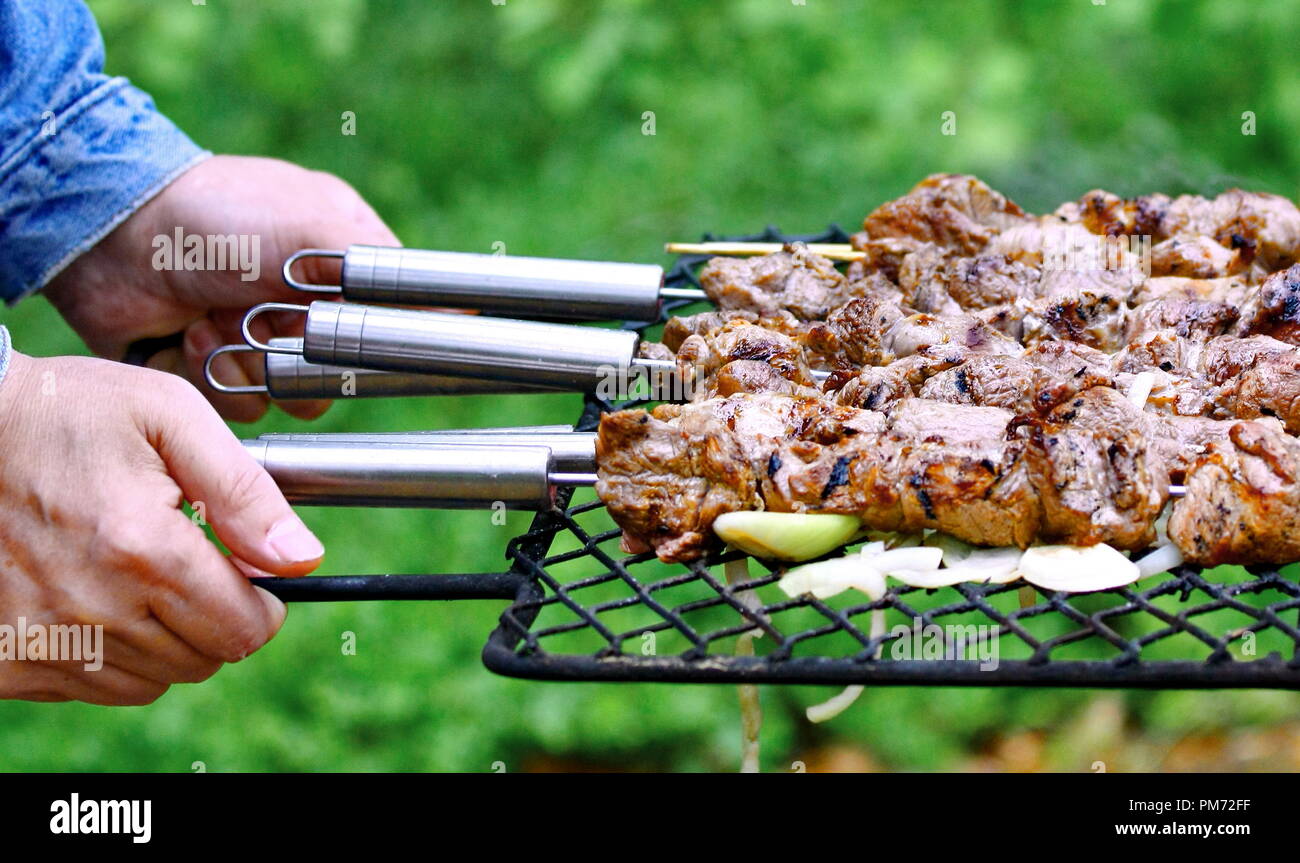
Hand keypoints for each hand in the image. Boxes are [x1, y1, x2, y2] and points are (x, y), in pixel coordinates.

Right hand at [0, 351, 322, 703]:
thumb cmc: (72, 411)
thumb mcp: (173, 417)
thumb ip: (245, 493)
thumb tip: (302, 559)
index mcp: (141, 547)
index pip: (245, 629)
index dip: (262, 603)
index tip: (247, 571)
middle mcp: (90, 607)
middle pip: (204, 660)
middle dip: (215, 616)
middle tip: (185, 560)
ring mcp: (41, 640)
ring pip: (153, 681)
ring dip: (164, 638)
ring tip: (134, 572)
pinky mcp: (6, 660)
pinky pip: (94, 686)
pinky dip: (111, 653)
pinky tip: (94, 595)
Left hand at [43, 155, 399, 421]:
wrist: (111, 235)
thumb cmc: (220, 218)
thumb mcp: (313, 226)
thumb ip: (384, 271)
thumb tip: (464, 307)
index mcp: (340, 271)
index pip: (384, 330)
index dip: (363, 342)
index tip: (330, 332)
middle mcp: (305, 311)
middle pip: (336, 378)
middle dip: (293, 355)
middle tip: (263, 321)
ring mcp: (257, 343)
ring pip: (285, 402)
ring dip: (246, 369)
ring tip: (211, 324)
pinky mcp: (212, 372)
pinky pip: (233, 412)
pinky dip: (208, 379)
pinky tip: (185, 338)